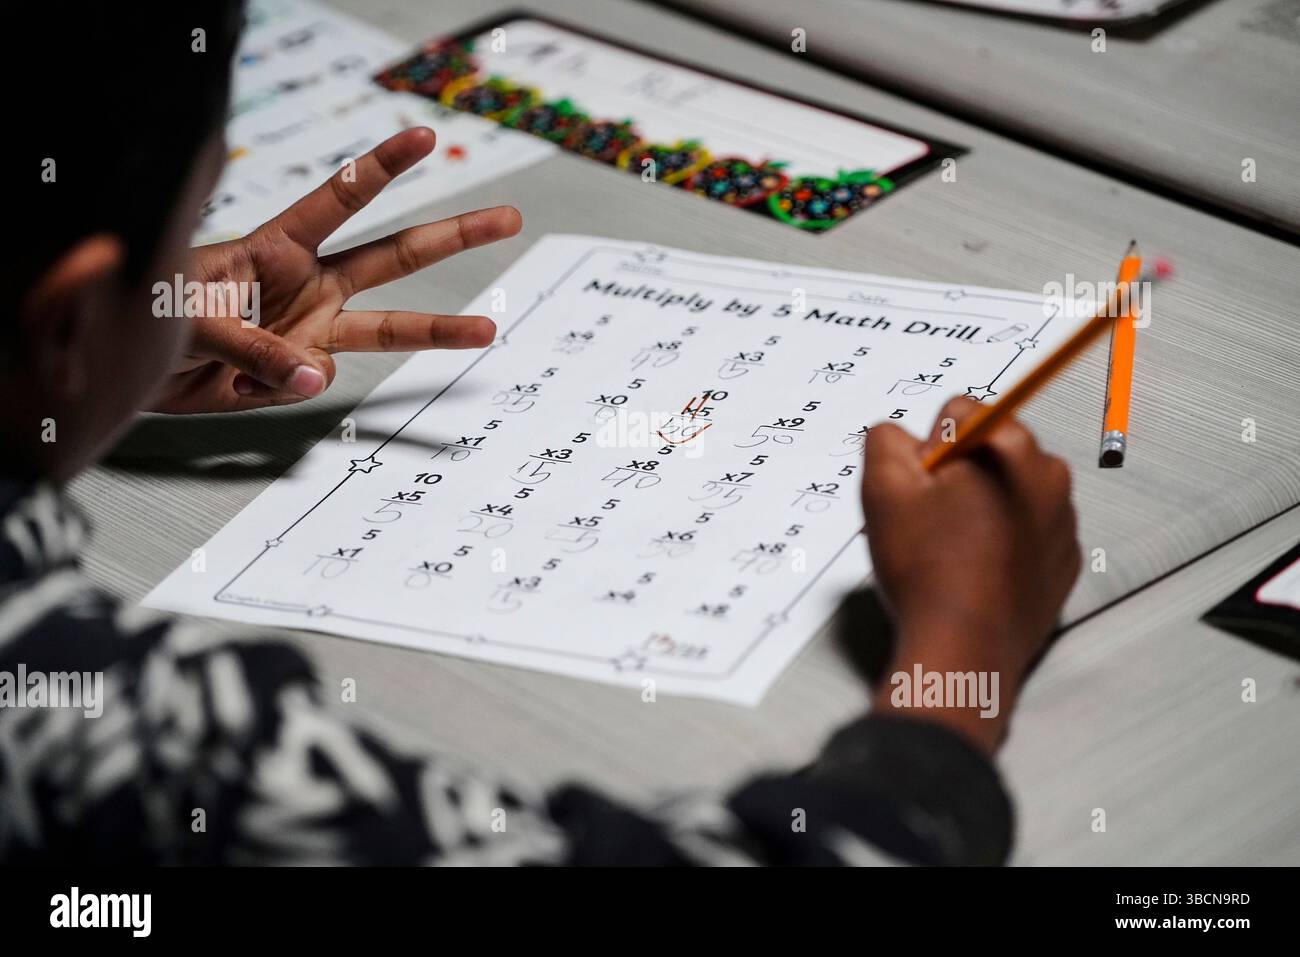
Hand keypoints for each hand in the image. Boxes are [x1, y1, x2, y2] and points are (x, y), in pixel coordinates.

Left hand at [151, 128, 521, 412]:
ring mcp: (311, 331)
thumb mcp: (189, 320)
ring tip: (485, 330)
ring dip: (440, 330)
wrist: (134, 366)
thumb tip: (316, 377)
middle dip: (453, 236)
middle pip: (394, 257)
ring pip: (388, 328)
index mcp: (278, 248)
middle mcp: (309, 286)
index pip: (339, 201)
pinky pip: (308, 385)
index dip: (383, 168)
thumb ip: (253, 347)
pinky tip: (232, 383)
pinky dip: (271, 390)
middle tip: (505, 219)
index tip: (423, 138)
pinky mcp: (301, 373)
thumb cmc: (154, 317)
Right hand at [860, 397, 1079, 752]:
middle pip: (988, 451)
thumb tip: (898, 436)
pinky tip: (974, 570)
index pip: (958, 413)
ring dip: (980, 508)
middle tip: (930, 520)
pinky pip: (1027, 532)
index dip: (926, 450)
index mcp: (1007, 446)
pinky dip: (1002, 542)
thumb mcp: (882, 490)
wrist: (964, 647)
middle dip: (957, 476)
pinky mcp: (1063, 559)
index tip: (921, 487)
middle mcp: (1048, 475)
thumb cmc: (928, 571)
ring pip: (1008, 491)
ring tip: (951, 550)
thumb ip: (885, 440)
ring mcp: (1062, 520)